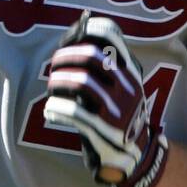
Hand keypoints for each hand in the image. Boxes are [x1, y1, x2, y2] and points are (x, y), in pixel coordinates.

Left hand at [43, 10, 168, 186]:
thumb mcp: (123, 88)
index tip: (71, 38)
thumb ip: (107, 66)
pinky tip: (50, 110)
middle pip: (92, 57)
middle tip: (53, 65)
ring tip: (51, 87)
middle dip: (65, 57)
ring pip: (81, 81)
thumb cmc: (120, 115)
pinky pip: (74, 112)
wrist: (136, 155)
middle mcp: (127, 87)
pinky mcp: (104, 129)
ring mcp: (117, 108)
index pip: (112, 39)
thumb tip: (79, 32)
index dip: (88, 31)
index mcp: (131, 73)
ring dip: (58, 81)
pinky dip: (57, 108)